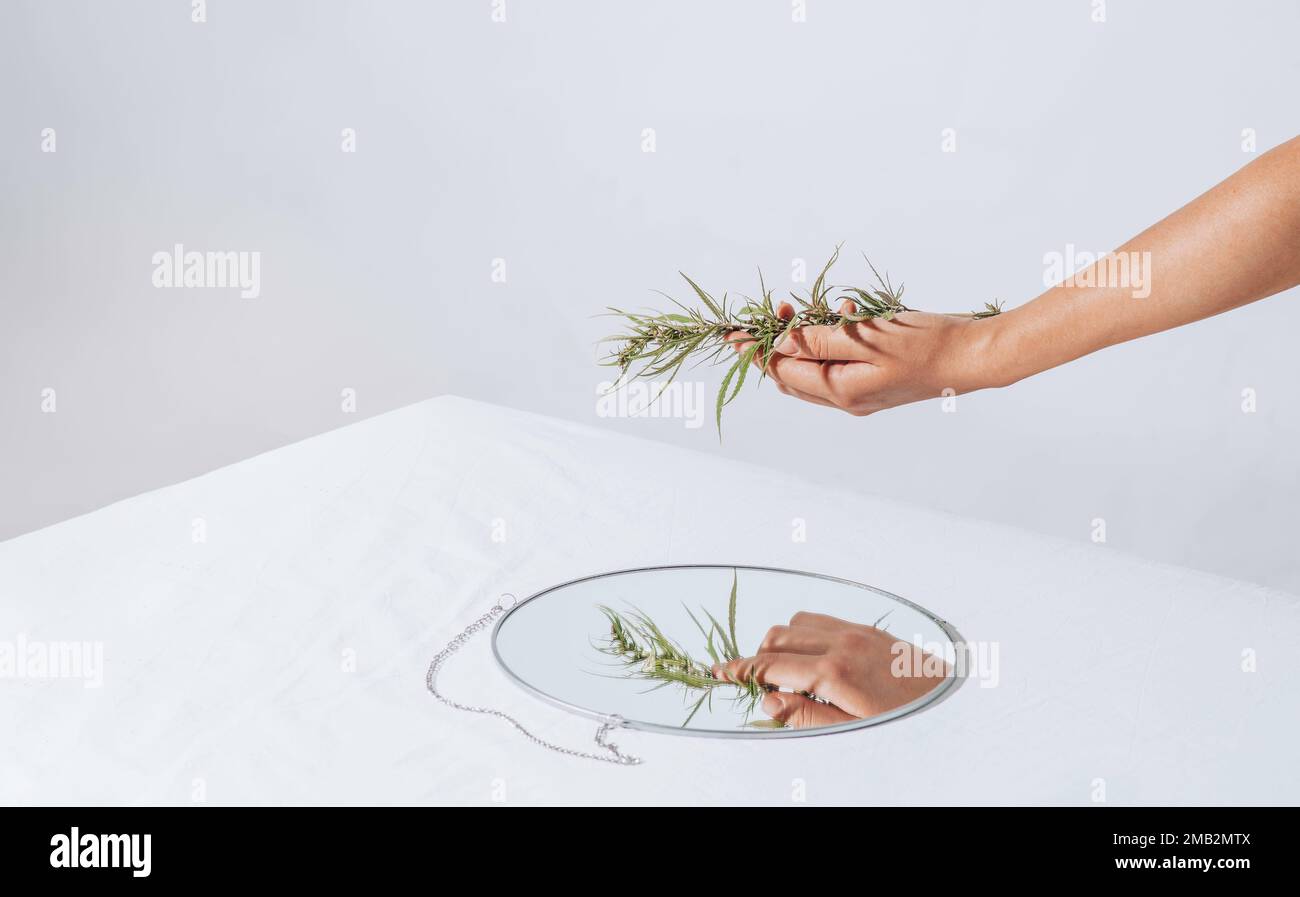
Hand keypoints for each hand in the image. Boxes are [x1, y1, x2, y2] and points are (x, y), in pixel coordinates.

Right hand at [711, 611, 947, 728]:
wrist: (951, 699)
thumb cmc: (903, 721)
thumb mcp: (852, 730)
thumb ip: (806, 716)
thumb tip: (768, 702)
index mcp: (833, 672)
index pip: (770, 665)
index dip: (739, 669)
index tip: (718, 672)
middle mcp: (841, 642)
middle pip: (777, 636)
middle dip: (759, 656)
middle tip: (760, 684)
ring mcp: (854, 630)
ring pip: (796, 622)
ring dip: (783, 643)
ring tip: (789, 674)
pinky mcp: (867, 627)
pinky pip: (821, 619)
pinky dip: (806, 634)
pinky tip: (814, 659)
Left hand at [728, 300, 1003, 415]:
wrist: (971, 357)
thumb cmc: (923, 345)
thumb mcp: (865, 337)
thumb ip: (818, 341)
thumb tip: (778, 345)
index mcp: (838, 391)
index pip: (780, 371)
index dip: (755, 350)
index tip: (734, 331)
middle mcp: (845, 399)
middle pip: (791, 375)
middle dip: (778, 343)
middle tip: (781, 309)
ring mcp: (861, 394)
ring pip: (814, 368)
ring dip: (808, 338)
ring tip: (816, 309)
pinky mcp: (875, 381)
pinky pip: (839, 362)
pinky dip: (834, 339)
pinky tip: (845, 313)